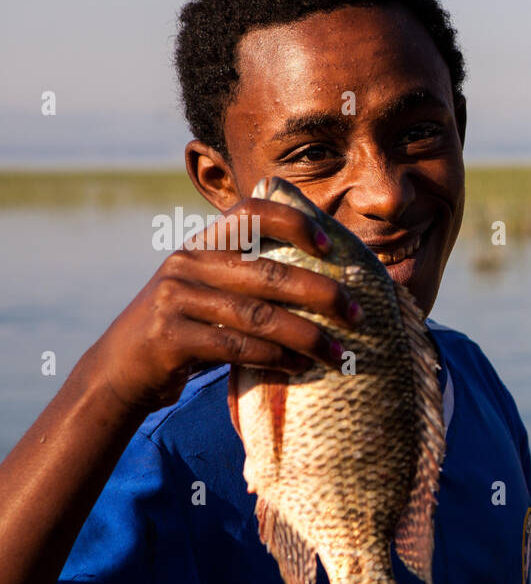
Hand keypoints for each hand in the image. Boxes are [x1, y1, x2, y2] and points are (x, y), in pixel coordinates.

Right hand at [89, 196, 362, 413]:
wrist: (120, 371)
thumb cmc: (186, 331)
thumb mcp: (210, 295)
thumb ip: (252, 283)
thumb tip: (330, 286)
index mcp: (201, 245)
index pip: (250, 213)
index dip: (294, 222)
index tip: (330, 246)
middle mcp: (187, 263)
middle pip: (270, 274)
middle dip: (322, 294)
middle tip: (357, 315)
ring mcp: (175, 299)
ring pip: (259, 316)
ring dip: (307, 337)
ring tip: (338, 354)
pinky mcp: (170, 338)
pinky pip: (238, 347)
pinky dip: (275, 358)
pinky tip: (299, 367)